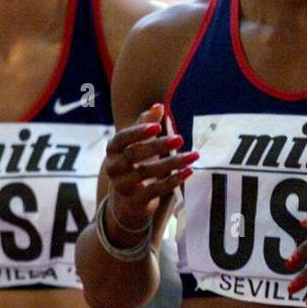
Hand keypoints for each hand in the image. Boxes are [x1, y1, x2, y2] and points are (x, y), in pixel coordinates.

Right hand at [103, 103, 197, 238]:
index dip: (137, 132)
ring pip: (146, 173)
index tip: (156, 127)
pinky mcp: (135, 201)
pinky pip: (155, 191)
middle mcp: (113, 168)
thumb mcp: (137, 144)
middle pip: (133, 155)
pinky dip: (173, 181)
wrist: (125, 202)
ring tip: (194, 155)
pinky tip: (189, 171)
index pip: (121, 139)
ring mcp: (122, 186)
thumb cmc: (134, 164)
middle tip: (180, 138)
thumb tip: (158, 106)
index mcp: (112, 150)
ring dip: (172, 163)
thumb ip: (145, 124)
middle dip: (157, 146)